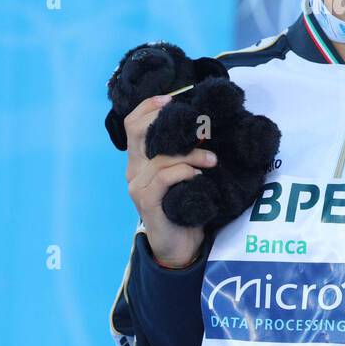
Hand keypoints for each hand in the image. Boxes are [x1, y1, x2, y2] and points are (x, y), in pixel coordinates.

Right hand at [123, 94, 214, 266]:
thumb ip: (184, 152)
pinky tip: (199, 178)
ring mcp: (137, 185)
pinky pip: (164, 176)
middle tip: (200, 127)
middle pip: (138, 131)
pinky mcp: (146, 201)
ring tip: (211, 161)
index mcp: (140, 159)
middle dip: (169, 122)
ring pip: (161, 156)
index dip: (149, 106)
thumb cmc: (186, 205)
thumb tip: (204, 126)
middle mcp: (134, 169)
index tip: (173, 99)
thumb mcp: (184, 173)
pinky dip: (185, 172)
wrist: (181, 246)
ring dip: (192, 154)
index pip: (133, 123)